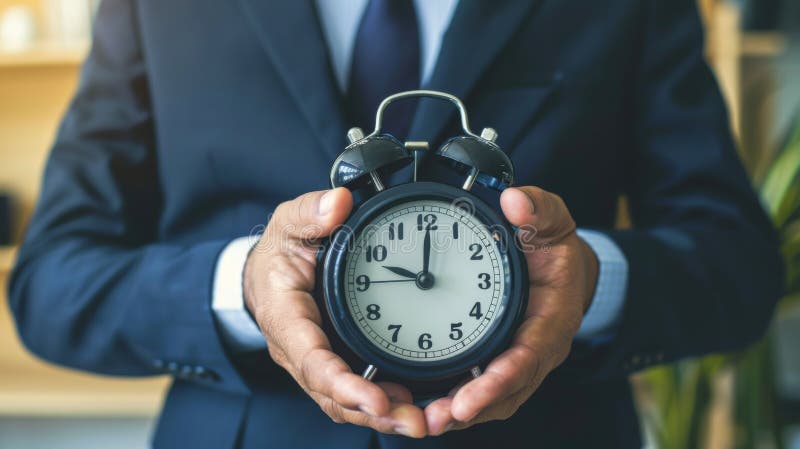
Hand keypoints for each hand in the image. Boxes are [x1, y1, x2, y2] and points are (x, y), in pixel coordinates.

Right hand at [244, 188, 426, 437]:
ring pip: (344, 402)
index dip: (343, 384)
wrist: (264, 274)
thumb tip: (338, 203)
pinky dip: (381, 405)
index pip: (312, 360)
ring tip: (423, 421)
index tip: (377, 399)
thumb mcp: (288, 223)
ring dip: (382, 416)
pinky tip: (412, 405)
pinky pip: (353, 393)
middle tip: (417, 421)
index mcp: (287, 318)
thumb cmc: (278, 252)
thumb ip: (309, 212)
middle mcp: (299, 351)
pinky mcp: (333, 363)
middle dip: (374, 412)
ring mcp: (315, 362)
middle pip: (333, 394)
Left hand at [424, 186, 598, 433]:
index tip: (468, 398)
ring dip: (459, 413)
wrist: (561, 270)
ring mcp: (518, 361)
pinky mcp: (498, 362)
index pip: (527, 358)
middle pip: (507, 392)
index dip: (499, 381)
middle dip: (472, 409)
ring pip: (492, 399)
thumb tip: (515, 200)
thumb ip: (539, 209)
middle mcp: (536, 350)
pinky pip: (480, 389)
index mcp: (551, 321)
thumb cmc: (554, 249)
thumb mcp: (553, 222)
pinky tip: (425, 408)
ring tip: (422, 421)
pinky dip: (456, 402)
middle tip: (434, 419)